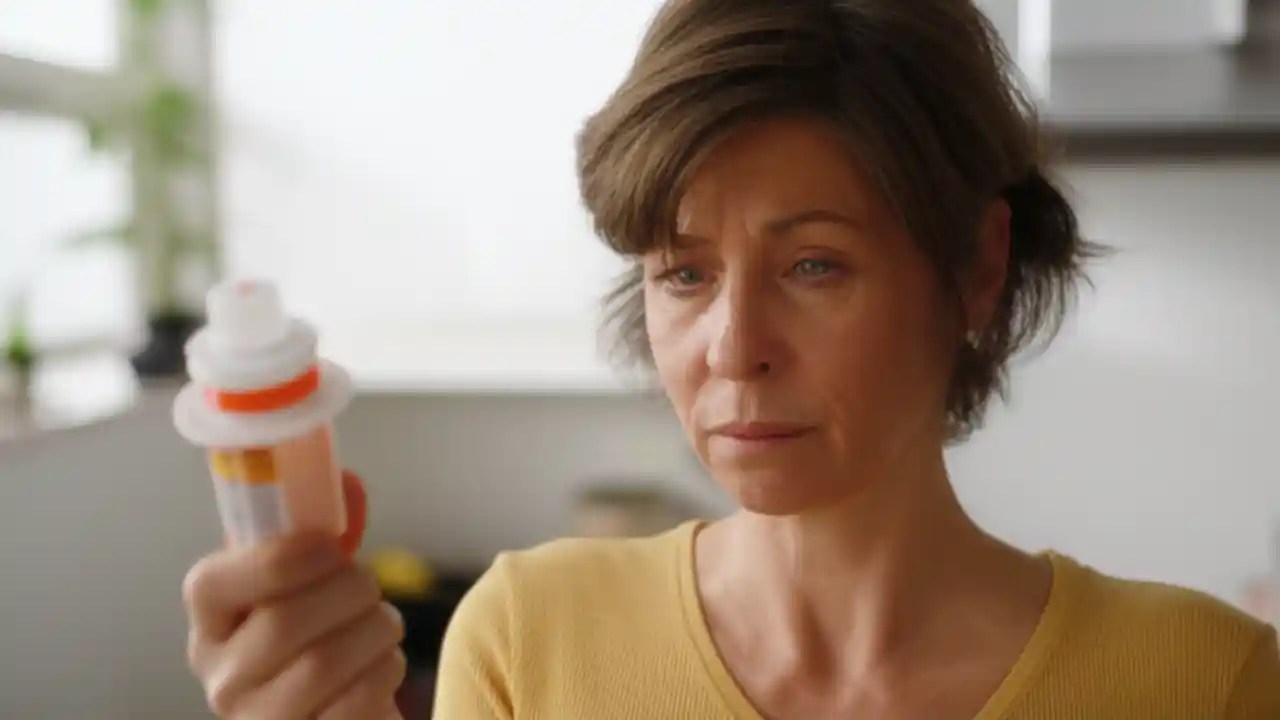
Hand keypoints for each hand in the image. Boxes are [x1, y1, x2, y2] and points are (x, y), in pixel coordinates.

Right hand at [183, 471, 405, 718]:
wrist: (339, 708)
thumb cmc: (324, 634)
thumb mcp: (312, 583)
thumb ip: (323, 534)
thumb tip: (348, 483)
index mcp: (211, 621)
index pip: (212, 583)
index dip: (282, 558)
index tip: (330, 548)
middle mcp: (222, 676)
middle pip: (284, 622)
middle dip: (348, 591)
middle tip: (368, 588)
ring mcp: (258, 719)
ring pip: (323, 663)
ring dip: (375, 631)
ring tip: (382, 625)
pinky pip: (354, 704)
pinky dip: (385, 672)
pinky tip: (382, 665)